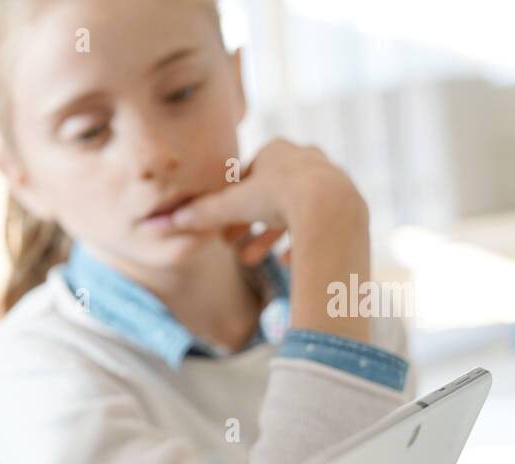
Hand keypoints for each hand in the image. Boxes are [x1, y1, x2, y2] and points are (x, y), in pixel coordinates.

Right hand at [169, 138, 365, 268]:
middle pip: (269, 196)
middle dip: (248, 225)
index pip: (247, 177)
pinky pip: (317, 224)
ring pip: (291, 212)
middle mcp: (304, 159)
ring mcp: (327, 181)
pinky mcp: (342, 203)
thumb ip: (204, 213)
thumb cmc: (277, 198)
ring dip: (269, 237)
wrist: (328, 208)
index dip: (231, 205)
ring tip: (253, 261)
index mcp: (277, 150)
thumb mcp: (232, 205)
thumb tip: (172, 220)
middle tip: (233, 247)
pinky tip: (286, 262)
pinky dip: (298, 243)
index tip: (222, 228)